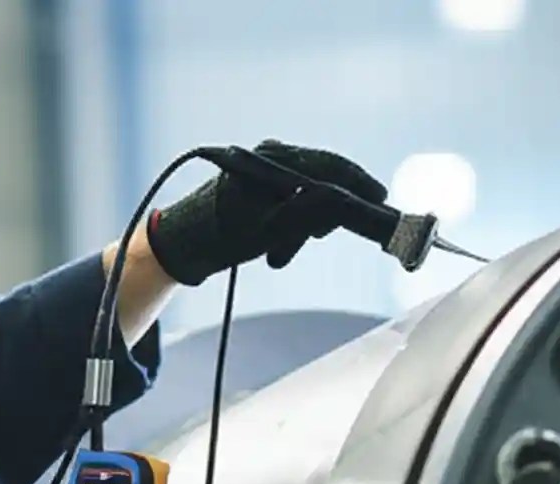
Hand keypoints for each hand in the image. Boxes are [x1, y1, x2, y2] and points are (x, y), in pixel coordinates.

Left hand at [146, 139, 387, 284]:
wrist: (181, 246)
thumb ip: (314, 212)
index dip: (359, 184)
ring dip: (301, 224)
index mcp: (273, 160)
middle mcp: (269, 155)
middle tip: (319, 237)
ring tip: (282, 253)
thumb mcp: (274, 230)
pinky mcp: (256, 180)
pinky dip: (288, 221)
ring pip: (305, 190)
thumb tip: (348, 201)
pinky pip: (288, 196)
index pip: (330, 166)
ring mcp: (262, 165)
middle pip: (320, 176)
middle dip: (324, 213)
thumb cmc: (220, 238)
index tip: (378, 199)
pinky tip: (276, 248)